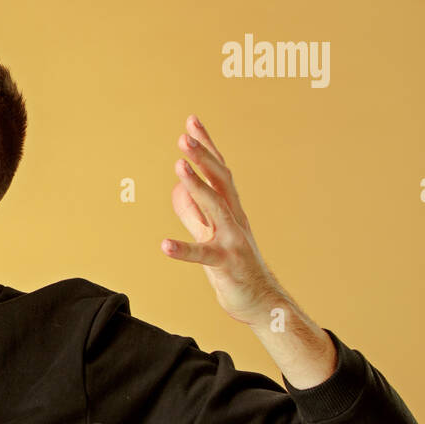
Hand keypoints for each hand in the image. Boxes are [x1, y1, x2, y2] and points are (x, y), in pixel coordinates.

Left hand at [161, 114, 280, 324]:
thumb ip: (194, 212)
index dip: (206, 147)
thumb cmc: (234, 265)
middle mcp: (234, 218)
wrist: (260, 301)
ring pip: (215, 207)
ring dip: (196, 185)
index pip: (218, 171)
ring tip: (178, 166)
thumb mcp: (210, 234)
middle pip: (220, 180)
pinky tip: (164, 245)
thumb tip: (177, 188)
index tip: (192, 122)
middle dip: (203, 156)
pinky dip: (183, 249)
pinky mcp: (226, 264)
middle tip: (183, 136)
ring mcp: (233, 240)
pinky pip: (203, 254)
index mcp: (230, 209)